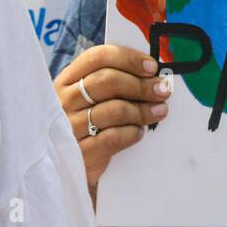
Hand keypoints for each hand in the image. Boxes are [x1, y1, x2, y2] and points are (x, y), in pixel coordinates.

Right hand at [53, 44, 171, 192]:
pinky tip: (138, 132)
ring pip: (114, 109)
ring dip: (142, 110)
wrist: (68, 169)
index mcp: (67, 80)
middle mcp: (64, 101)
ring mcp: (69, 128)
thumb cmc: (86, 126)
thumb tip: (151, 73)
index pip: (97, 57)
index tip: (152, 66)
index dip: (128, 58)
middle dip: (141, 85)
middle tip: (162, 91)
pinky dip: (132, 133)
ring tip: (158, 112)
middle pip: (107, 81)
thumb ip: (112, 83)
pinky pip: (113, 138)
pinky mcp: (79, 154)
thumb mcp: (89, 100)